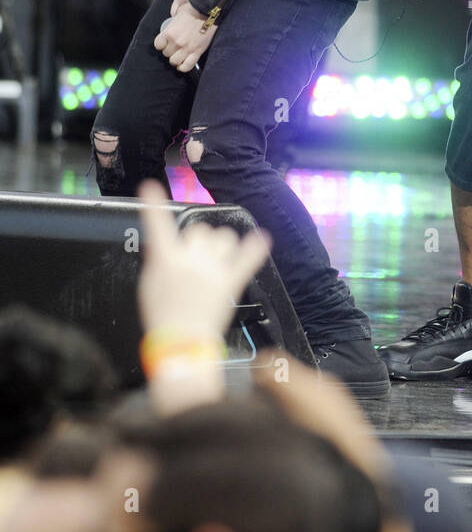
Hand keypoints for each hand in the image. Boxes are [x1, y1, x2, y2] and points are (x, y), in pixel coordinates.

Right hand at [137, 179, 271, 341]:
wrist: (182, 345)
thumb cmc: (162, 318)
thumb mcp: (149, 286)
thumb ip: (157, 260)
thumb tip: (163, 245)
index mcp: (167, 260)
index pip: (158, 226)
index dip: (153, 205)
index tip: (151, 187)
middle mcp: (191, 260)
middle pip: (200, 230)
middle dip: (198, 240)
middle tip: (194, 259)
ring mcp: (213, 270)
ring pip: (224, 238)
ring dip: (221, 245)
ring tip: (216, 260)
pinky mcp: (231, 282)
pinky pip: (248, 259)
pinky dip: (256, 249)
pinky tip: (263, 239)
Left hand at [153, 0, 215, 71]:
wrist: (208, 11)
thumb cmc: (194, 9)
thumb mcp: (178, 11)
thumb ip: (172, 18)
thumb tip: (171, 18)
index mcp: (169, 33)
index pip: (158, 45)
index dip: (161, 44)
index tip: (165, 43)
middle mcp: (176, 42)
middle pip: (166, 54)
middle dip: (169, 51)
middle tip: (174, 47)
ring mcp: (187, 49)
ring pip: (174, 62)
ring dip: (176, 59)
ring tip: (179, 55)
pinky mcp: (197, 52)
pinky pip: (187, 66)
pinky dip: (183, 67)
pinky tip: (183, 64)